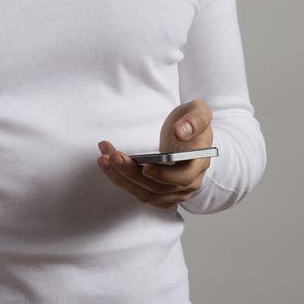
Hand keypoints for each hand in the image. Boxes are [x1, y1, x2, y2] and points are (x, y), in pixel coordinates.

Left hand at [97, 99, 213, 210]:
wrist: (190, 134)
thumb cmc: (193, 122)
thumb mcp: (199, 111)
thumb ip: (194, 120)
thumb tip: (181, 132)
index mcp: (198, 164)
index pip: (183, 178)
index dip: (164, 176)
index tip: (146, 167)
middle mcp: (188, 183)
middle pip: (158, 188)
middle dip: (133, 173)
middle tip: (114, 156)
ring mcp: (173, 191)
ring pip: (145, 193)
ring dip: (121, 177)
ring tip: (104, 158)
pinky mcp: (159, 192)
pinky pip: (139, 192)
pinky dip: (121, 180)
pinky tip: (107, 166)